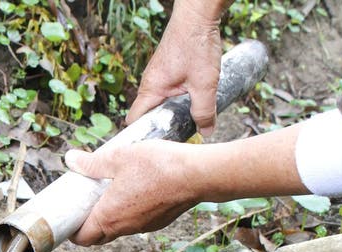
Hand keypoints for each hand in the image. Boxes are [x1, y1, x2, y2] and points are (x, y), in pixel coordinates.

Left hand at [64, 141, 200, 245]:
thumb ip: (94, 163)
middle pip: (98, 237)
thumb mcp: (120, 157)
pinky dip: (128, 214)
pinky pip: (135, 223)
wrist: (199, 174)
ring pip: (118, 230)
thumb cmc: (160, 166)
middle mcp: (125, 227)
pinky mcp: (158, 222)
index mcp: (109, 216)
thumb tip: (71, 160)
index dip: (72, 232)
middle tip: (85, 205)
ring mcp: (143, 227)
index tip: (69, 218)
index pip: (83, 238)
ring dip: (109, 219)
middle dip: (88, 226)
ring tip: (107, 195)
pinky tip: (132, 193)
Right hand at [126, 3, 223, 135]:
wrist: (198, 15)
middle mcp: (150, 83)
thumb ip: (204, 111)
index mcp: (150, 89)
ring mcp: (158, 75)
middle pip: (148, 113)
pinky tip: (194, 99)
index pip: (135, 120)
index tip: (154, 145)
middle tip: (178, 136)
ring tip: (189, 119)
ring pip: (160, 101)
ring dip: (172, 111)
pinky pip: (168, 90)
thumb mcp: (205, 84)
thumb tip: (206, 132)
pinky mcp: (169, 68)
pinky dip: (178, 98)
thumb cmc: (196, 45)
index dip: (142, 135)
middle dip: (162, 125)